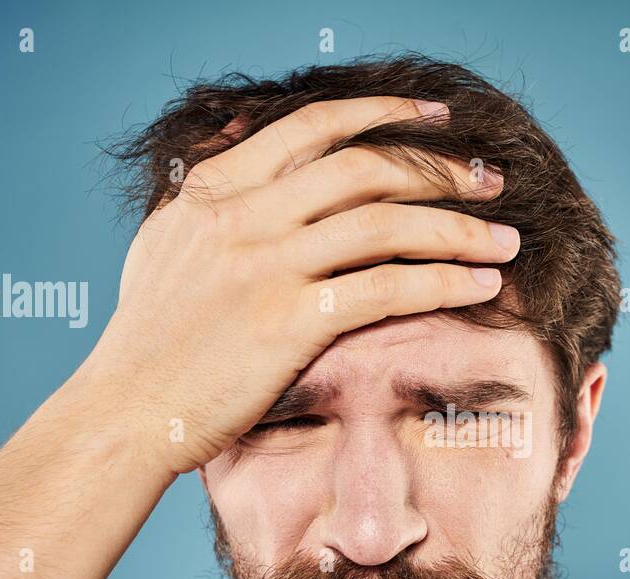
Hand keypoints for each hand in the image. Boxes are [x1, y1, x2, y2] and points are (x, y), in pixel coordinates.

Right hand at [78, 96, 517, 474]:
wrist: (124, 412)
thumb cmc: (149, 339)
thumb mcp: (164, 241)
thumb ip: (207, 188)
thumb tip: (238, 129)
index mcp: (214, 190)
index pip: (314, 128)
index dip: (384, 114)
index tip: (438, 119)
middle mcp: (241, 216)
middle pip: (364, 169)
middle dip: (440, 170)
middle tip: (491, 182)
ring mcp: (264, 266)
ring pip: (386, 224)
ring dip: (459, 228)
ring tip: (506, 239)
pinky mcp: (287, 322)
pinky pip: (386, 287)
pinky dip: (444, 282)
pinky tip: (482, 286)